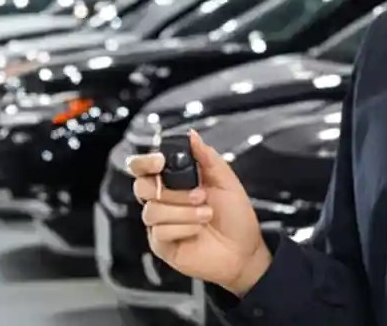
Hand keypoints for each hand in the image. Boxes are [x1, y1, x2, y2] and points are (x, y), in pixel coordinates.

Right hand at [126, 129, 271, 296]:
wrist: (245, 250)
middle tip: (199, 194)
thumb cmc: (235, 216)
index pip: (143, 168)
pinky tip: (197, 230)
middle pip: (142, 187)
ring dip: (182, 211)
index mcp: (174, 182)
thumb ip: (207, 157)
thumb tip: (191, 136)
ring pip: (152, 211)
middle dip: (172, 190)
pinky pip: (159, 232)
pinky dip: (182, 228)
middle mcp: (163, 201)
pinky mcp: (162, 245)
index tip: (160, 162)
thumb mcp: (226, 181)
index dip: (145, 162)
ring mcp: (160, 224)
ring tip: (206, 214)